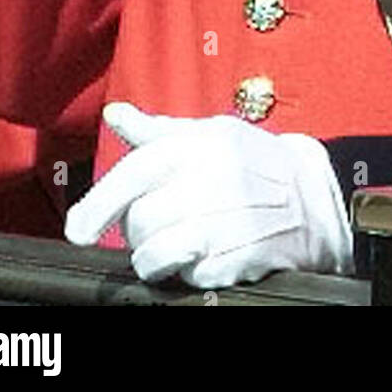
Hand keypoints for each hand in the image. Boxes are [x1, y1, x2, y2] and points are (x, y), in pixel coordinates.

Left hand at [64, 103, 353, 288]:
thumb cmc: (256, 162)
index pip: (138, 171)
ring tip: (173, 247)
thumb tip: (116, 114)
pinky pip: (190, 277)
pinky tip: (204, 256)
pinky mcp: (241, 257)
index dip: (100, 203)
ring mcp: (228, 221)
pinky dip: (189, 274)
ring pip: (158, 254)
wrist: (314, 196)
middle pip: (141, 220)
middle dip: (138, 232)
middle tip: (155, 227)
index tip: (78, 230)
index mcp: (201, 145)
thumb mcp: (212, 133)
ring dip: (156, 258)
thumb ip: (159, 130)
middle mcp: (213, 180)